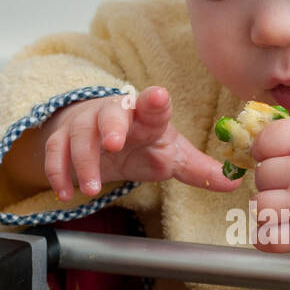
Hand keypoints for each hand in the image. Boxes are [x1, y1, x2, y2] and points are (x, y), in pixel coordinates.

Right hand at [43, 87, 242, 200]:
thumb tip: (234, 182)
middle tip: (114, 144)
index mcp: (148, 116)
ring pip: (79, 135)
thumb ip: (199, 170)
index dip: (155, 102)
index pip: (154, 106)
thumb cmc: (142, 143)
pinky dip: (58, 172)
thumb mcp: (171, 156)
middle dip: (111, 125)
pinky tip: (65, 192)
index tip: (159, 97)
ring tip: (90, 189)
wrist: (102, 136)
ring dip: (83, 162)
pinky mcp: (64, 137)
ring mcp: (87, 123)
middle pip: (110, 113)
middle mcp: (116, 114)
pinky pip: (56, 151)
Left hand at [251, 117, 289, 254]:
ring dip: (270, 208)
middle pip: (262, 175)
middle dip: (273, 181)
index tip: (273, 158)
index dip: (264, 150)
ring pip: (260, 205)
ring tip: (289, 208)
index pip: (266, 141)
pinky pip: (267, 239)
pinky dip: (266, 237)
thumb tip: (269, 140)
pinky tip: (278, 230)